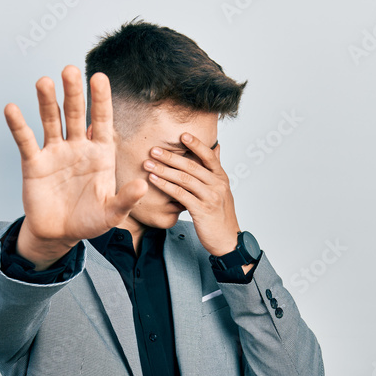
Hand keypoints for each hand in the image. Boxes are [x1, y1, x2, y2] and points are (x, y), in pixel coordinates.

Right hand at [3, 65, 147, 267]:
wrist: (60, 234)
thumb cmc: (89, 221)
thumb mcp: (112, 213)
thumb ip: (126, 199)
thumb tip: (143, 185)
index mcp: (100, 153)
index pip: (102, 120)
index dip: (101, 99)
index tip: (99, 77)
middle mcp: (78, 147)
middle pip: (75, 113)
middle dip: (73, 92)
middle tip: (70, 70)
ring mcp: (55, 152)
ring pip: (51, 121)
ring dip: (47, 101)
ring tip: (44, 81)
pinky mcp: (34, 163)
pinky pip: (26, 141)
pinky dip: (18, 125)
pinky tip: (12, 109)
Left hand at [142, 133, 243, 262]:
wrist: (227, 240)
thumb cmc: (221, 215)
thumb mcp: (222, 189)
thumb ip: (215, 169)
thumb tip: (216, 147)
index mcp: (221, 178)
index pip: (209, 156)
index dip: (196, 145)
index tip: (182, 135)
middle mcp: (217, 185)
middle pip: (192, 166)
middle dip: (170, 157)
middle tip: (153, 150)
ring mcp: (210, 198)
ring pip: (184, 179)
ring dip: (164, 170)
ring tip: (148, 164)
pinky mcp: (202, 211)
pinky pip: (180, 195)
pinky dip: (166, 186)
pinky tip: (154, 181)